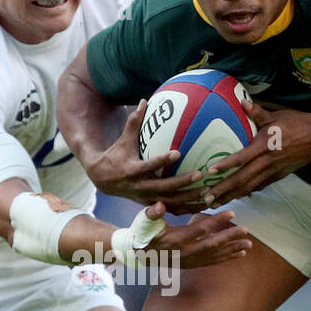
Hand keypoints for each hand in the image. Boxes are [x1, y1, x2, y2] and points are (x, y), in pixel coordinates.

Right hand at [86, 100, 209, 213]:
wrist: (103, 180)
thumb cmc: (117, 155)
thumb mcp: (123, 140)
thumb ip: (134, 122)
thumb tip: (144, 100)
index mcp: (131, 170)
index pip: (148, 166)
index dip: (162, 160)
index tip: (178, 153)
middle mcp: (139, 187)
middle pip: (163, 188)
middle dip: (182, 183)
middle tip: (201, 174)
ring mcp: (146, 199)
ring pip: (170, 203)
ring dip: (189, 199)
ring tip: (208, 192)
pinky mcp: (152, 205)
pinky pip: (172, 210)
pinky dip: (187, 208)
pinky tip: (204, 205)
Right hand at [145, 206, 252, 268]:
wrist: (139, 254)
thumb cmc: (143, 233)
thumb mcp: (144, 221)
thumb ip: (152, 213)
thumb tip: (159, 205)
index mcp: (174, 240)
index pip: (198, 230)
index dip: (215, 222)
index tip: (231, 213)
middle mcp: (184, 253)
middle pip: (210, 245)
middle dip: (229, 238)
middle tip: (245, 230)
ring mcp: (189, 261)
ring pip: (214, 256)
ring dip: (232, 250)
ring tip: (248, 244)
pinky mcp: (192, 265)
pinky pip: (212, 262)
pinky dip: (226, 258)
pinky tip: (239, 254)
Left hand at [197, 99, 310, 206]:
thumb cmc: (297, 124)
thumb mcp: (276, 116)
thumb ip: (257, 112)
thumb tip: (242, 101)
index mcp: (264, 146)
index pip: (242, 158)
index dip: (226, 165)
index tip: (210, 171)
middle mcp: (267, 162)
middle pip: (242, 179)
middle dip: (223, 190)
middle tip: (205, 198)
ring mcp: (272, 172)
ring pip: (249, 187)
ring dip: (231, 196)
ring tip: (215, 203)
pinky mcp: (277, 176)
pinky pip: (258, 187)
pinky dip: (245, 193)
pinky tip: (234, 197)